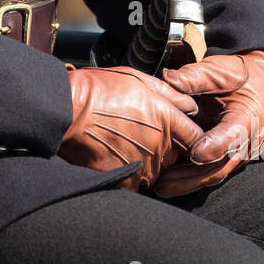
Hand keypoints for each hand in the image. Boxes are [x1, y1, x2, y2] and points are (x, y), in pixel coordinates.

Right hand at [58, 65, 204, 191]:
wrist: (67, 109)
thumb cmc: (99, 89)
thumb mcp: (138, 79)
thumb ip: (170, 93)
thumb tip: (190, 104)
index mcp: (167, 119)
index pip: (196, 138)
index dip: (191, 138)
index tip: (181, 136)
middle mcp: (160, 146)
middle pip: (175, 157)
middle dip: (164, 149)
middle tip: (139, 135)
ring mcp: (142, 166)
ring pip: (154, 171)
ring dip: (145, 163)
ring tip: (121, 145)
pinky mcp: (124, 181)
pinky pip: (134, 183)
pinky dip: (126, 176)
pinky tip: (111, 158)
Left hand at [152, 50, 263, 198]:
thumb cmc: (243, 78)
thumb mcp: (221, 72)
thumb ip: (196, 77)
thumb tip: (168, 78)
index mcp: (247, 118)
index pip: (232, 137)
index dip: (214, 147)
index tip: (194, 154)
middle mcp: (245, 142)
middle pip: (220, 166)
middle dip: (191, 179)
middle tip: (164, 184)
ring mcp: (238, 153)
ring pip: (214, 173)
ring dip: (188, 183)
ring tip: (161, 187)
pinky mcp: (230, 157)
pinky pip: (212, 170)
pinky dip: (191, 177)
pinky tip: (169, 181)